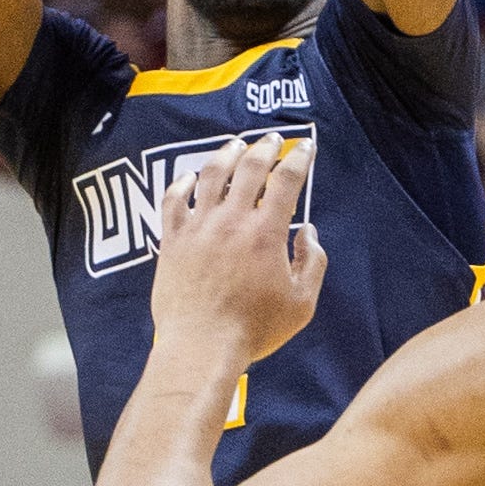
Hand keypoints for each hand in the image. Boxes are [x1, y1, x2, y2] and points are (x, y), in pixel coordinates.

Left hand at [151, 136, 325, 373]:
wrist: (200, 346)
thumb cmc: (254, 329)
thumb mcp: (301, 303)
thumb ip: (312, 263)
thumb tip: (308, 232)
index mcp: (266, 233)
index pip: (286, 181)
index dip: (299, 159)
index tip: (305, 148)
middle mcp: (231, 221)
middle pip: (249, 169)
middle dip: (264, 148)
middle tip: (272, 139)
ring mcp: (198, 227)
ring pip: (211, 176)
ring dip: (225, 155)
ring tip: (235, 145)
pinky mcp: (172, 240)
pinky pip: (173, 201)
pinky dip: (182, 183)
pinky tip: (188, 176)